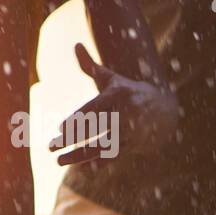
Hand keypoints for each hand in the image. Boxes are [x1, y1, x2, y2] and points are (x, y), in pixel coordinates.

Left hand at [50, 43, 178, 164]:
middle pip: (94, 129)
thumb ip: (91, 65)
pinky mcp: (134, 145)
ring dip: (79, 156)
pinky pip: (114, 156)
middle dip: (71, 139)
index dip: (77, 119)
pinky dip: (100, 162)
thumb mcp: (111, 78)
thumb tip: (76, 45)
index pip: (93, 108)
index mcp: (117, 95)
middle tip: (50, 147)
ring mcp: (130, 131)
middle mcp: (124, 114)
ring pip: (102, 146)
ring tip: (58, 161)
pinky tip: (83, 169)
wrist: (165, 108)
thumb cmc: (128, 91)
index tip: (59, 129)